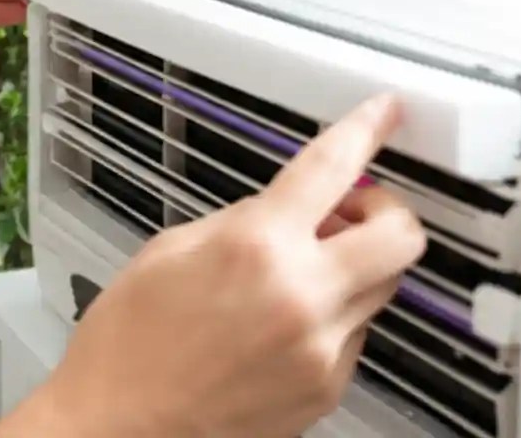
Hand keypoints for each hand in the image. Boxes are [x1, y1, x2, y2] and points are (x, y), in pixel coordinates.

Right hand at [0, 95, 425, 437]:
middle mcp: (302, 295)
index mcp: (254, 246)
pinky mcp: (326, 388)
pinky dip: (334, 316)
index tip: (384, 114)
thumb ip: (240, 220)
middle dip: (387, 210)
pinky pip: (356, 334)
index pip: (332, 167)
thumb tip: (285, 208)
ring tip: (302, 273)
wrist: (119, 429)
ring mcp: (321, 348)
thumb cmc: (128, 347)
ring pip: (382, 286)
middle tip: (353, 209)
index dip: (367, 129)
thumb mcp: (168, 251)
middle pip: (400, 235)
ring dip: (356, 265)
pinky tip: (284, 324)